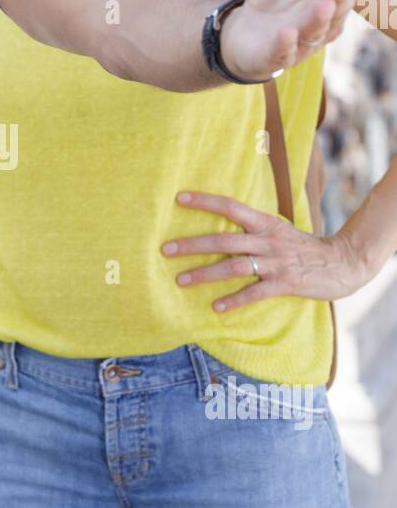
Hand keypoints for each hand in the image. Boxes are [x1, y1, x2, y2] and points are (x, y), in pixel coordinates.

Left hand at [161, 190, 368, 309]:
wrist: (342, 263)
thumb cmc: (304, 248)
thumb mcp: (279, 230)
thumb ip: (254, 229)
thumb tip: (223, 227)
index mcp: (266, 223)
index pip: (231, 207)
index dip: (205, 202)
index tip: (179, 199)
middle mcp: (268, 240)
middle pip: (224, 241)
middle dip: (192, 245)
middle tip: (166, 249)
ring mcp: (276, 262)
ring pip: (234, 267)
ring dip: (205, 274)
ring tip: (181, 280)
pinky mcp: (285, 283)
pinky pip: (255, 293)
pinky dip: (235, 300)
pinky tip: (216, 307)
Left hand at [219, 0, 374, 80]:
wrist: (245, 29)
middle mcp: (323, 24)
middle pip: (334, 11)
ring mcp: (300, 43)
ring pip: (313, 32)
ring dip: (318, 19)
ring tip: (322, 4)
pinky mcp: (275, 56)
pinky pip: (282, 52)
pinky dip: (285, 44)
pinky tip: (287, 33)